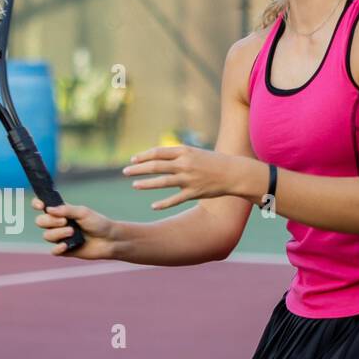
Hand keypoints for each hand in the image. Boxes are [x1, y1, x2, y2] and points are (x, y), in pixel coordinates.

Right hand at [32, 198, 116, 258]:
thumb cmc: (98, 223)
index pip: (42, 206)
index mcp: (61, 212)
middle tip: (65, 221)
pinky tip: (66, 245)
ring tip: (72, 232)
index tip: (40, 205)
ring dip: (58, 233)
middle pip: (40, 221)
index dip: (37, 204)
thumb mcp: (83, 212)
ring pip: (47, 236)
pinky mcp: (64, 250)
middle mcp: (57, 224)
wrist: (109, 240)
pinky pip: (53, 251)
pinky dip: (58, 248)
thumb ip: (66, 209)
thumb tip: (48, 209)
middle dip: (50, 221)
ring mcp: (60, 237)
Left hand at [122, 145, 257, 209]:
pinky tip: (153, 207)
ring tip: (134, 185)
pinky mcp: (194, 192)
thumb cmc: (212, 162)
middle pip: (156, 166)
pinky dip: (163, 204)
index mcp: (185, 151)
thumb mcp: (194, 152)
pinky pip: (175, 200)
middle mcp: (185, 164)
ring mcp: (189, 179)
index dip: (143, 156)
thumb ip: (177, 154)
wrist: (233, 172)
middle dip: (138, 169)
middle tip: (125, 171)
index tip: (132, 160)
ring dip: (146, 184)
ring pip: (163, 182)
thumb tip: (157, 156)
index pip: (158, 152)